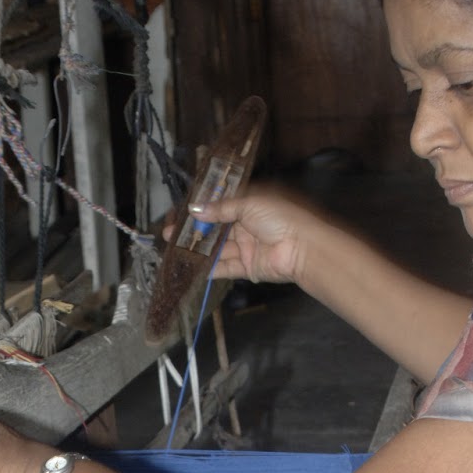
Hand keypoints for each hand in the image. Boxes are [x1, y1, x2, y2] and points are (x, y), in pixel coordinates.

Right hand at [166, 185, 323, 286]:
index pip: (220, 205)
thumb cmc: (280, 217)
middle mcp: (246, 225)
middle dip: (194, 231)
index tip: (180, 212)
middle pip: (216, 228)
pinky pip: (225, 268)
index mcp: (249, 205)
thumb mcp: (249, 204)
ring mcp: (246, 247)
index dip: (201, 209)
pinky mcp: (247, 267)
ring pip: (217, 248)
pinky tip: (191, 267)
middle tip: (169, 233)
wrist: (302, 247)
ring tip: (174, 248)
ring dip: (197, 249)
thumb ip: (221, 209)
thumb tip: (195, 210)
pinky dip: (209, 268)